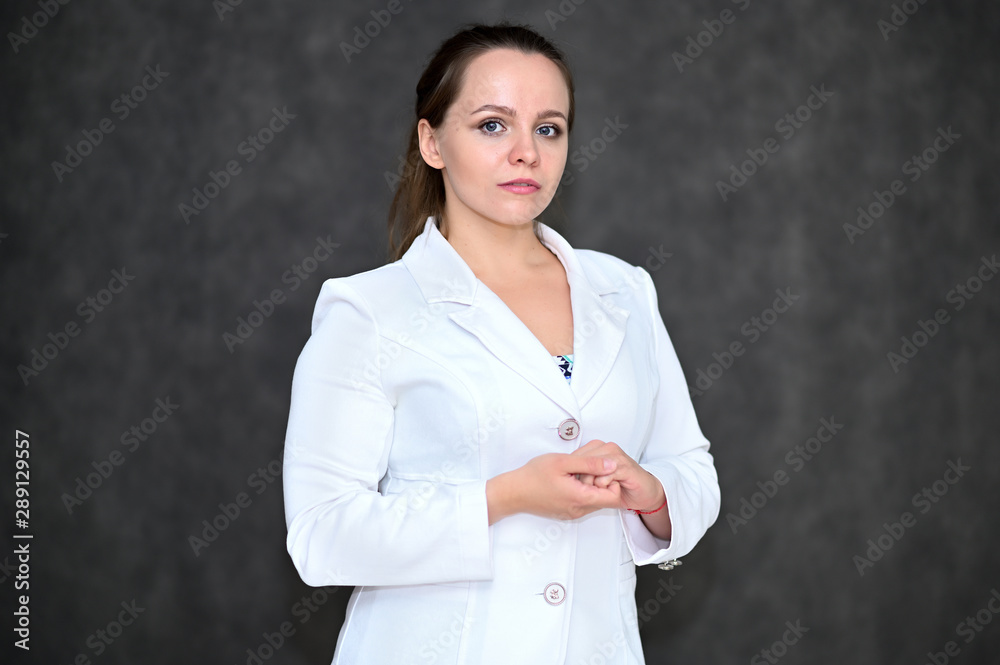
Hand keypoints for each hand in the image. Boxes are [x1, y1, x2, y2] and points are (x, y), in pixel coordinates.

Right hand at [486, 452, 622, 523]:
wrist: (513, 492)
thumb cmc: (534, 476)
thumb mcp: (563, 462)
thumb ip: (589, 463)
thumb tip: (611, 463)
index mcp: (581, 498)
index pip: (614, 497)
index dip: (613, 481)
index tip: (602, 468)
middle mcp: (579, 510)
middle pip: (606, 499)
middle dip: (602, 482)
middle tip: (588, 467)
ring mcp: (573, 513)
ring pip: (594, 501)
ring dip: (591, 486)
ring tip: (576, 472)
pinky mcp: (566, 512)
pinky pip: (583, 503)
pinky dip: (582, 491)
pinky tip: (569, 480)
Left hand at [570, 439, 665, 513]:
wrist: (645, 491)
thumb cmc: (621, 485)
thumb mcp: (596, 478)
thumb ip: (582, 472)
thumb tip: (564, 476)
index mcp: (597, 447)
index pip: (575, 457)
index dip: (573, 474)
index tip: (578, 486)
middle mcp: (607, 447)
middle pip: (581, 463)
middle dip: (582, 480)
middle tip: (590, 489)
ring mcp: (616, 456)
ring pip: (591, 469)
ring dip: (592, 484)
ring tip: (599, 490)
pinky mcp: (624, 466)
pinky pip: (605, 476)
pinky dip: (603, 486)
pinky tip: (608, 489)